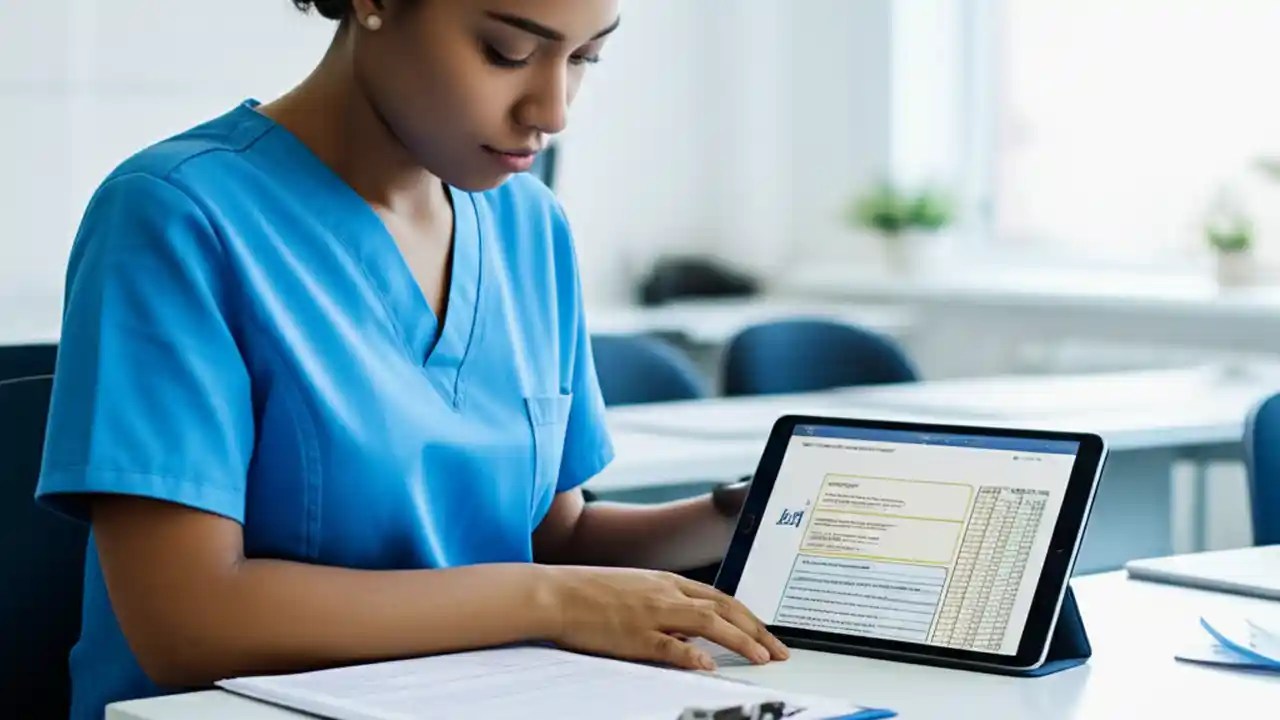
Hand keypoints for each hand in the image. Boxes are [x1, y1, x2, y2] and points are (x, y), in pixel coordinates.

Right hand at [542, 566, 788, 670]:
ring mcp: (652, 612)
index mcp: (667, 581)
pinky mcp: (635, 634)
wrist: (556, 592)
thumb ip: (667, 609)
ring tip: (761, 658)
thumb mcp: (638, 592)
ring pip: (708, 622)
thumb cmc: (591, 594)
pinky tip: (709, 665)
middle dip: (757, 630)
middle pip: (725, 608)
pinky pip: (670, 645)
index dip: (749, 617)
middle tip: (779, 651)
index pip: (721, 598)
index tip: (767, 635)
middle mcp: (666, 592)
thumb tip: (693, 635)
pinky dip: (693, 654)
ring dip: (740, 640)